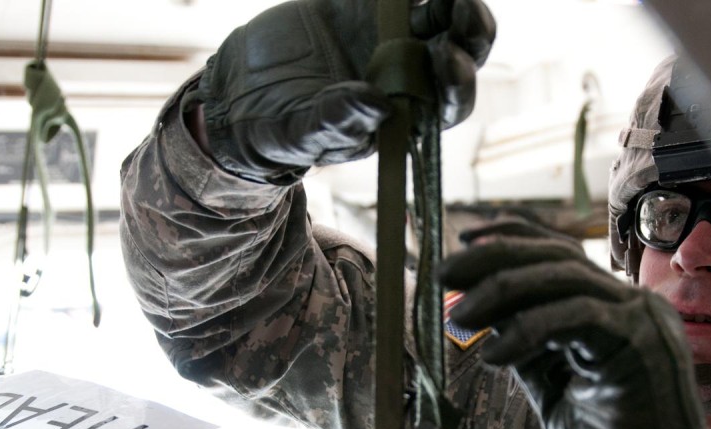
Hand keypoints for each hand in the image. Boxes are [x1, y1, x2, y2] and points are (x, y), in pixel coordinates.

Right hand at [187, 0, 495, 183]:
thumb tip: (377, 104)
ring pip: (441, 12)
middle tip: (459, 8)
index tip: (445, 57)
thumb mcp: (298, 133)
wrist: (241, 87)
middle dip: (469, 30)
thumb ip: (335, 122)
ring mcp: (394, 34)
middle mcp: (410, 73)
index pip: (449, 103)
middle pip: (460, 51)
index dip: (456, 82)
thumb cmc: (277, 130)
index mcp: (405, 115)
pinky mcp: (370, 3)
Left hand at [439, 233, 710, 428]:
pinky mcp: (640, 344)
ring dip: (502, 290)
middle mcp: (633, 305)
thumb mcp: (554, 388)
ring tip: (459, 317)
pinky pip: (576, 317)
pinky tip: (494, 355)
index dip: (510, 240)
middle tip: (444, 275)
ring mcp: (642, 321)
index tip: (463, 244)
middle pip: (556, 258)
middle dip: (494, 260)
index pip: (560, 256)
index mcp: (616, 310)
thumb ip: (529, 348)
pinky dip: (528, 330)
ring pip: (563, 278)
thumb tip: (485, 317)